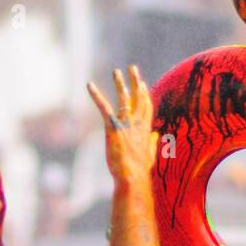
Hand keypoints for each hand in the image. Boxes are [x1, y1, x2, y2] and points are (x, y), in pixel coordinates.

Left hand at [88, 66, 156, 183]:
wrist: (133, 177)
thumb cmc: (139, 171)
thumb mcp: (149, 154)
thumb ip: (152, 142)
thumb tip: (155, 135)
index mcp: (145, 129)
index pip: (146, 107)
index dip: (144, 94)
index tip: (142, 83)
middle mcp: (137, 123)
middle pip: (138, 98)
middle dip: (135, 81)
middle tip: (132, 68)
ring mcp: (125, 124)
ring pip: (123, 99)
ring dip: (120, 83)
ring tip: (116, 71)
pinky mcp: (113, 127)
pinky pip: (104, 107)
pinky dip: (96, 95)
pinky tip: (90, 85)